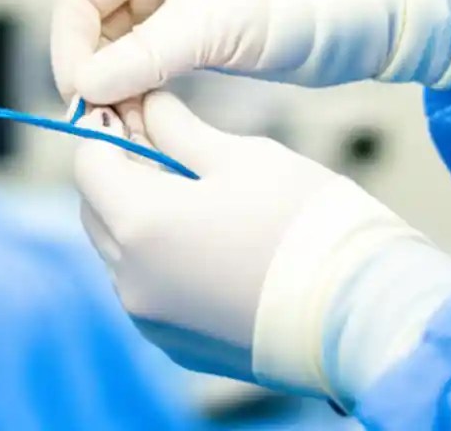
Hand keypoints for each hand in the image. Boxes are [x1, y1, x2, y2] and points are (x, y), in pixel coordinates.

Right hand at [51, 0, 450, 105]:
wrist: (370, 17)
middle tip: (101, 121)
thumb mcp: (212, 24)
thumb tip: (83, 87)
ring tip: (126, 129)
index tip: (79, 93)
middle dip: (90, 74)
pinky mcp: (199, 46)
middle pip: (91, 29)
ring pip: (118, 56)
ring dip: (114, 92)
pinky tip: (148, 124)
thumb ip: (142, 56)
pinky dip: (140, 98)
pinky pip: (148, 73)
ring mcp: (176, 14)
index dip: (68, 46)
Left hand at [73, 92, 450, 403]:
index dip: (108, 132)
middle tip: (168, 149)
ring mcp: (150, 317)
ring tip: (198, 199)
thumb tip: (146, 106)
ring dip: (139, 220)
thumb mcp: (242, 156)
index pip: (88, 163)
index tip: (134, 114)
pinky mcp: (175, 345)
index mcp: (140, 222)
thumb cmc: (308, 224)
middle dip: (121, 174)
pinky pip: (146, 290)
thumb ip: (178, 130)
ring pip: (118, 252)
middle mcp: (129, 277)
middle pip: (96, 208)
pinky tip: (210, 246)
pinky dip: (160, 262)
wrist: (363, 314)